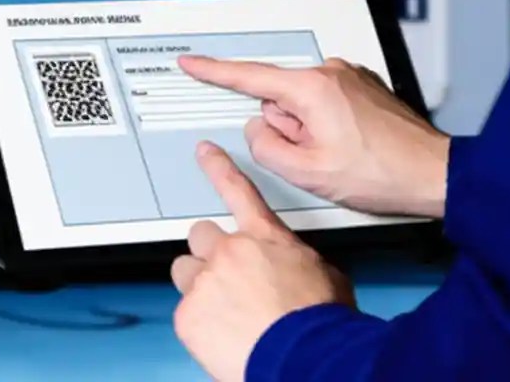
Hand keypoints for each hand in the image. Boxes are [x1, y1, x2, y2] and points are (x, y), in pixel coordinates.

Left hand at [172, 142, 354, 381]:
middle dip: (211, 253)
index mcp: (265, 238)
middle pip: (201, 236)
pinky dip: (199, 324)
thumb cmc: (322, 322)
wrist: (306, 358)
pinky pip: (185, 312)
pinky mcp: (188, 314)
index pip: (237, 190)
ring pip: (185, 272)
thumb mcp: (324, 275)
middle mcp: (230, 251)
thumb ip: (296, 260)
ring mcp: (205, 281)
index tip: (205, 151)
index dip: (218, 167)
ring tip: (225, 311)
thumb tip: (294, 268)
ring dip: (199, 286)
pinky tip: (223, 337)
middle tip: (228, 280)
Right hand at [179, 55, 450, 218]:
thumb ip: (266, 148)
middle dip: (288, 130)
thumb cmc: (382, 173)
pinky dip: (331, 126)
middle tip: (319, 158)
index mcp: (311, 88)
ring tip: (344, 156)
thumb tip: (260, 130)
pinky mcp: (364, 88)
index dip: (213, 71)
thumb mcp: (307, 172)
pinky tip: (355, 148)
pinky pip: (327, 105)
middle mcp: (331, 73)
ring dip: (312, 131)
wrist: (432, 173)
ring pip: (304, 105)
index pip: (248, 76)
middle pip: (280, 101)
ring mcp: (350, 78)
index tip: (192, 62)